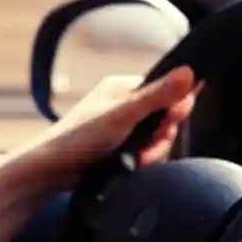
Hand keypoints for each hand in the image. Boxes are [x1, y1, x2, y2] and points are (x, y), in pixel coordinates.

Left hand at [11, 66, 198, 191]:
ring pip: (159, 138)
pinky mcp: (120, 147)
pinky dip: (144, 160)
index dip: (176, 107)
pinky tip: (133, 166)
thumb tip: (190, 71)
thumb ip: (157, 96)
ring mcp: (123, 126)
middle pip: (166, 117)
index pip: (168, 89)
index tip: (171, 120)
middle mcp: (124, 103)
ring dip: (153, 152)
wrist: (51, 171)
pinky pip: (147, 152)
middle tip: (146, 148)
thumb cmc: (79, 138)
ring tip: (137, 160)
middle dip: (162, 137)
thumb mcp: (123, 115)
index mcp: (123, 87)